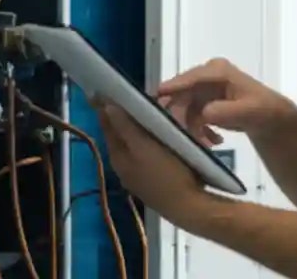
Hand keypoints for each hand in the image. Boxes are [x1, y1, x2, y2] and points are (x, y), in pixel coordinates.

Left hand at [93, 97, 209, 225]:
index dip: (105, 107)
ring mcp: (137, 175)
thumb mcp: (145, 147)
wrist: (191, 208)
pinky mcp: (153, 180)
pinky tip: (159, 136)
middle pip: (119, 135)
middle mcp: (123, 166)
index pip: (106, 126)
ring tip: (147, 112)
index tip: (107, 89)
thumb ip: (125, 127)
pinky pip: (146, 153)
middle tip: (131, 97)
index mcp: (117, 157)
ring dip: (137, 129)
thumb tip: (106, 106)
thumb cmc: (168, 174)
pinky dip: (149, 141)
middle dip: (122, 117)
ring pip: (133, 144)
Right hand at [157, 59, 295, 142]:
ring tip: (205, 145)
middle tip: (185, 138)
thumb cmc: (263, 110)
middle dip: (182, 118)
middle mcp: (205, 75)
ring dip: (191, 128)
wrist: (272, 118)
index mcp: (216, 70)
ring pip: (184, 108)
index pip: (190, 78)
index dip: (173, 88)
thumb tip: (204, 114)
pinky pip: (190, 116)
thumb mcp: (249, 111)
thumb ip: (226, 111)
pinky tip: (212, 141)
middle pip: (182, 94)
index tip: (157, 99)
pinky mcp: (202, 102)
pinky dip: (198, 130)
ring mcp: (203, 89)